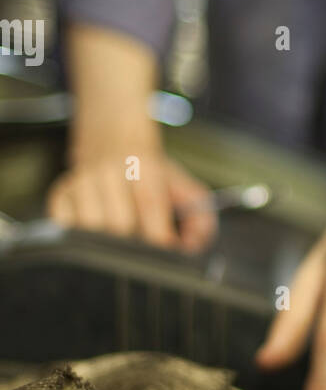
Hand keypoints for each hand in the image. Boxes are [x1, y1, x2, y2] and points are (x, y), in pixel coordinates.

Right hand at [47, 150, 216, 251]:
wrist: (113, 136)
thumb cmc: (149, 170)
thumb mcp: (183, 186)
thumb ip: (200, 217)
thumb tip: (193, 247)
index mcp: (142, 165)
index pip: (150, 206)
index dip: (161, 238)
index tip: (169, 254)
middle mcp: (108, 171)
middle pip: (118, 225)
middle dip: (136, 247)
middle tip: (145, 252)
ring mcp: (80, 182)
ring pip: (89, 230)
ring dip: (107, 246)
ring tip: (121, 243)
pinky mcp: (60, 193)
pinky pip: (64, 229)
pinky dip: (79, 240)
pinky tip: (95, 235)